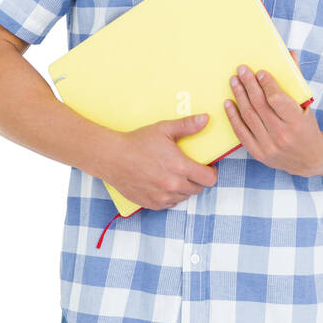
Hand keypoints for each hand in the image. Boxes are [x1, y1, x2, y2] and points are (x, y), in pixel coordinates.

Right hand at [97, 114, 217, 209]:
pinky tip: (161, 183)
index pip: (209, 179)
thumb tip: (206, 119)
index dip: (210, 172)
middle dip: (196, 179)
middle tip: (187, 169)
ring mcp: (162, 197)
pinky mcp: (152, 204)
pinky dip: (169, 196)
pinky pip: (169, 203)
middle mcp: (173, 185)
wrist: (112, 158)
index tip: (206, 167)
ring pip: (184, 197)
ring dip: (183, 188)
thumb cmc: (138, 142)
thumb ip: (187, 125)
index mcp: (180, 167)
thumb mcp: (164, 129)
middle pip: (198, 189)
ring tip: (173, 175)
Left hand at [223, 50, 322, 176]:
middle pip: (259, 105)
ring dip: (239, 96)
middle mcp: (282, 135)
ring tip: (234, 81)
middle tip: (242, 70)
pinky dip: (233, 117)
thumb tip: (289, 54)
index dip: (267, 84)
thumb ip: (297, 79)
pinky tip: (228, 103)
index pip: (277, 99)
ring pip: (249, 116)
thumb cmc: (308, 127)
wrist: (311, 159)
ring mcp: (269, 146)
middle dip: (249, 84)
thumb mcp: (306, 105)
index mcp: (297, 121)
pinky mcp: (259, 153)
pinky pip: (241, 132)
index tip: (260, 72)